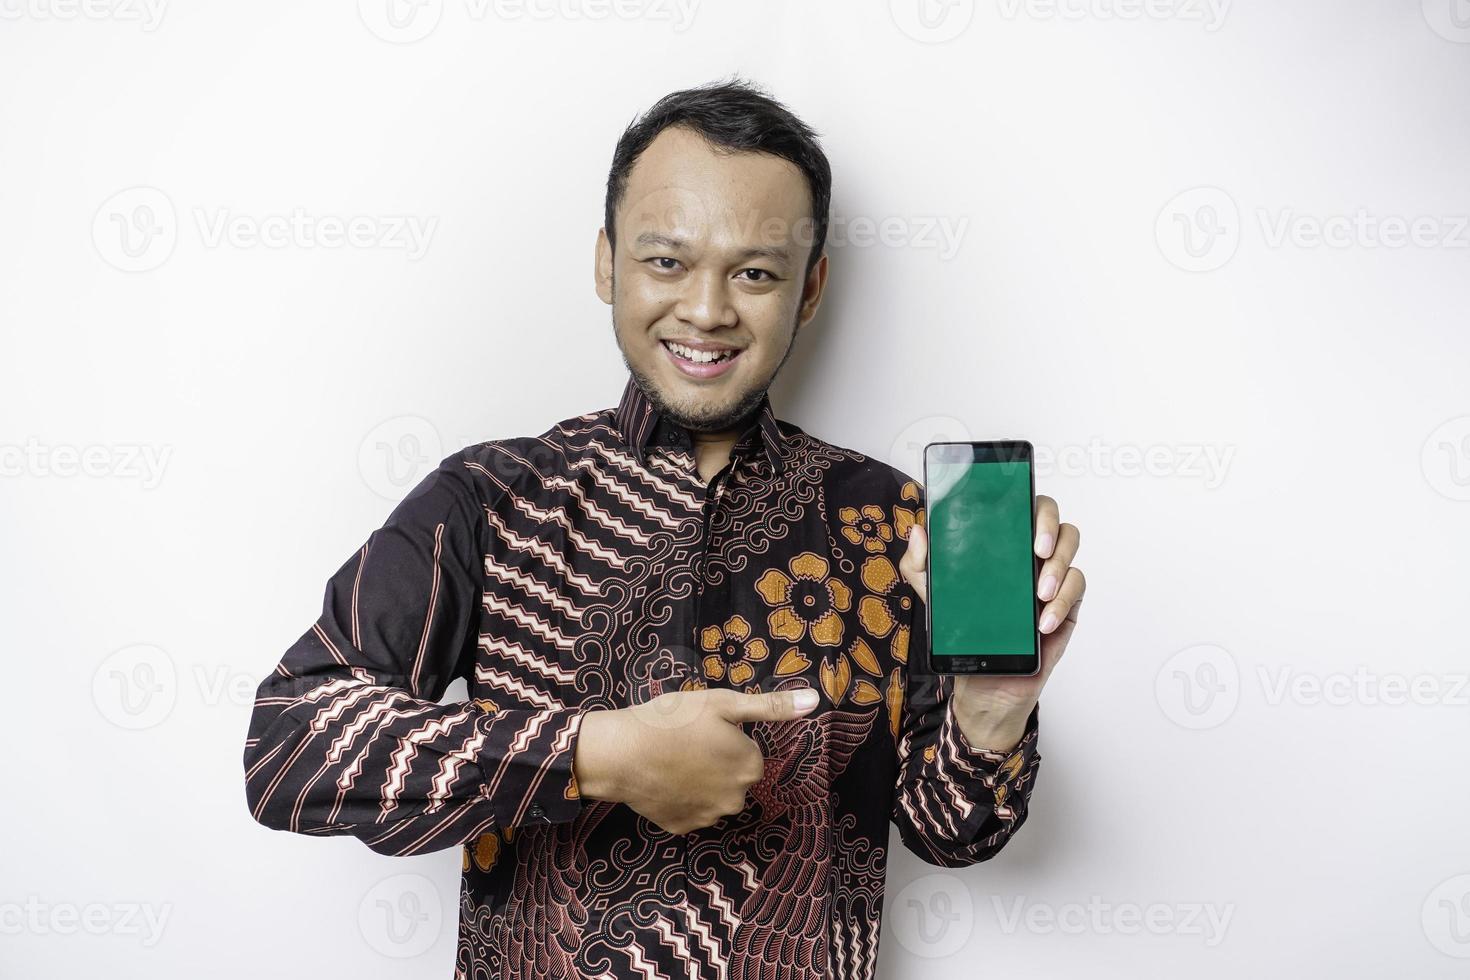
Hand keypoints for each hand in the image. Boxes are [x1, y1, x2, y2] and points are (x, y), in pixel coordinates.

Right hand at [573, 687, 818, 833]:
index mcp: (750, 767)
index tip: (703, 730)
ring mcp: (708, 818)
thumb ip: (771, 706)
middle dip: (716, 763)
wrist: (622, 753)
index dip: (726, 738)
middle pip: (733, 777)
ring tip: (671, 760)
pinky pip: (690, 811)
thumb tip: (816, 701)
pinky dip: (680, 798)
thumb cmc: (673, 721)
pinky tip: (662, 780)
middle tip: (686, 743)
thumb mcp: (723, 703)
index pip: (748, 753)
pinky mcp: (683, 828)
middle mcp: (737, 799)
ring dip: (699, 782)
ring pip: (712, 796)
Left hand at [898, 493, 1084, 749]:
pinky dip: (1064, 602)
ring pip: (1071, 550)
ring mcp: (1051, 577)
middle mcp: (1030, 555)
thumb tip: (919, 532)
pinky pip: (1078, 588)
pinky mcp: (1066, 604)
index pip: (1024, 507)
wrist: (985, 681)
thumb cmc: (965, 630)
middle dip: (1051, 529)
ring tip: (1040, 593)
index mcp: (1003, 544)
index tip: (1020, 514)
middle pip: (1056, 521)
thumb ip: (921, 564)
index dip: (1029, 502)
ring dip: (1059, 568)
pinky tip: (1043, 621)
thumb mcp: (935, 595)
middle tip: (1038, 551)